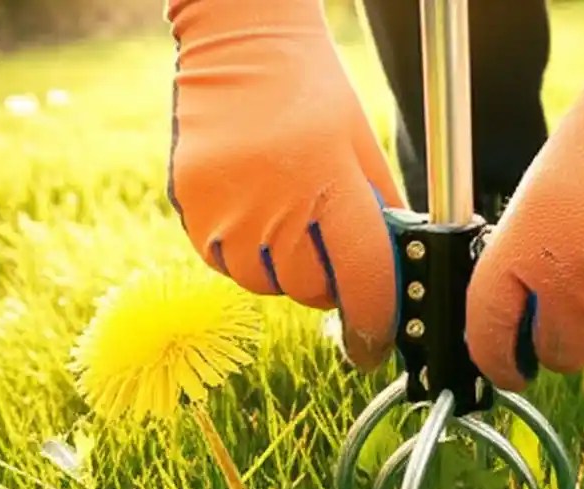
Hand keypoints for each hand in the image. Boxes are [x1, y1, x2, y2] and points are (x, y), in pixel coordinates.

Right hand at [167, 0, 404, 368]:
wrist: (238, 48)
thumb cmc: (310, 94)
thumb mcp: (362, 147)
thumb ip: (380, 214)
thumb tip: (391, 278)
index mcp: (330, 182)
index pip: (363, 277)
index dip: (375, 320)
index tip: (375, 343)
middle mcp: (275, 202)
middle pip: (310, 289)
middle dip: (328, 283)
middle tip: (327, 247)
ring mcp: (227, 210)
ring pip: (265, 284)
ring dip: (283, 270)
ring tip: (287, 219)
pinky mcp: (192, 211)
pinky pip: (226, 264)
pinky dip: (245, 255)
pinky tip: (253, 213)